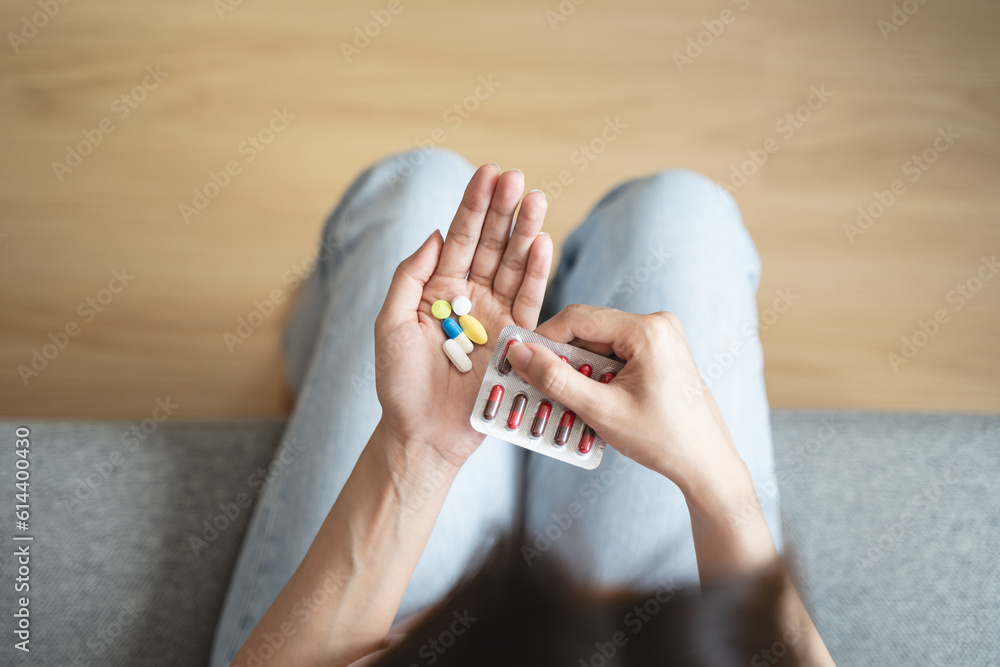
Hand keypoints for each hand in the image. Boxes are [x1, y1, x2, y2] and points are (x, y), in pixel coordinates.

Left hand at [374, 165, 552, 466]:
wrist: (423, 431)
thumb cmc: (399, 382)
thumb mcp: (390, 323)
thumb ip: (410, 277)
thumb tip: (436, 235)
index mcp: (438, 289)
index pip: (458, 238)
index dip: (473, 206)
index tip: (488, 173)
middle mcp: (470, 297)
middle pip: (490, 245)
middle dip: (502, 210)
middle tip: (516, 177)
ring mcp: (495, 317)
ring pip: (512, 266)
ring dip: (525, 232)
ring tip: (536, 199)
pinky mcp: (516, 341)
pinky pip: (528, 301)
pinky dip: (535, 272)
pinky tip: (541, 242)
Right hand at [505, 305, 749, 493]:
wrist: (706, 463)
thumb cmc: (663, 438)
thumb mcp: (601, 410)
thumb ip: (556, 379)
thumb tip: (519, 353)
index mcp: (647, 330)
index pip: (578, 318)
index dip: (543, 338)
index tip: (519, 361)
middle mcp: (656, 325)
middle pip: (589, 331)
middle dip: (561, 358)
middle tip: (537, 385)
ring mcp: (661, 338)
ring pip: (600, 344)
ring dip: (578, 370)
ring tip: (564, 400)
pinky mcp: (660, 352)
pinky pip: (616, 355)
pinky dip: (597, 375)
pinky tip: (589, 400)